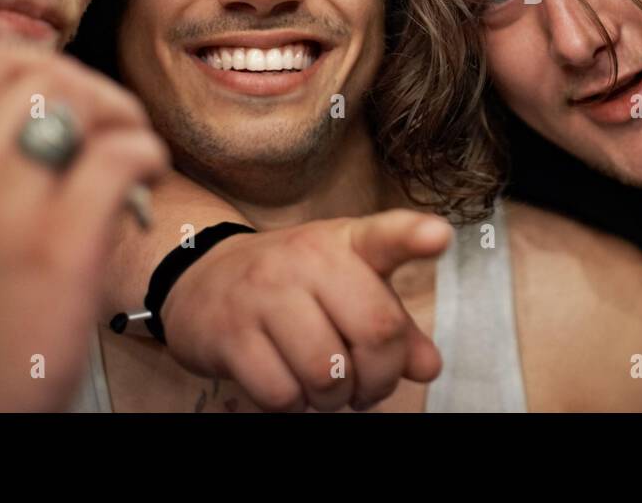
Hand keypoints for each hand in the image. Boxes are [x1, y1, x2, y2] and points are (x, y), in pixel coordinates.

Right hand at [0, 44, 167, 411]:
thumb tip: (60, 109)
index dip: (55, 69)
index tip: (81, 106)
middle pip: (52, 73)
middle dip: (102, 94)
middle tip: (122, 134)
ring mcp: (7, 206)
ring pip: (87, 102)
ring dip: (129, 121)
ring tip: (135, 162)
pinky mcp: (59, 244)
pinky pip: (122, 155)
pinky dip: (148, 157)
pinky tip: (147, 186)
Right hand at [160, 209, 451, 411]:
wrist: (202, 280)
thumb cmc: (294, 286)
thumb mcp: (347, 287)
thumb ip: (393, 323)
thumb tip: (428, 366)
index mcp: (345, 243)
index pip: (384, 236)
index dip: (413, 236)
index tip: (438, 237)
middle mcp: (306, 259)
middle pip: (376, 331)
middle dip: (381, 377)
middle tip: (368, 386)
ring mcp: (264, 294)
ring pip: (328, 372)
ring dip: (336, 399)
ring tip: (327, 387)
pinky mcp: (229, 334)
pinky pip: (281, 394)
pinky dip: (294, 405)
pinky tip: (289, 385)